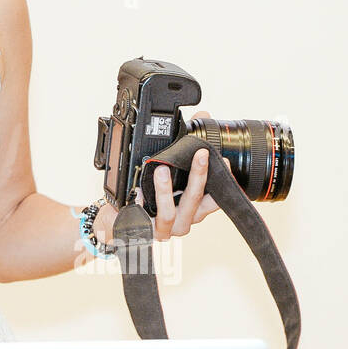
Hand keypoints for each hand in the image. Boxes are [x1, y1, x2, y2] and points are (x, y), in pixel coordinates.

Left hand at [136, 110, 230, 241]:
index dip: (224, 180)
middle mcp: (184, 221)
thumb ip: (187, 146)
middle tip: (200, 154)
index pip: (217, 198)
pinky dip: (140, 204)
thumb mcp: (172, 173)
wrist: (123, 223)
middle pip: (196, 200)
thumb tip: (202, 116)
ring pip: (170, 212)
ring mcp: (165, 229)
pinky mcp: (145, 232)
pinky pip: (143, 220)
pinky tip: (137, 192)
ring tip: (162, 170)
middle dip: (200, 176)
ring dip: (166, 190)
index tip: (224, 160)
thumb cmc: (151, 199)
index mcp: (195, 210)